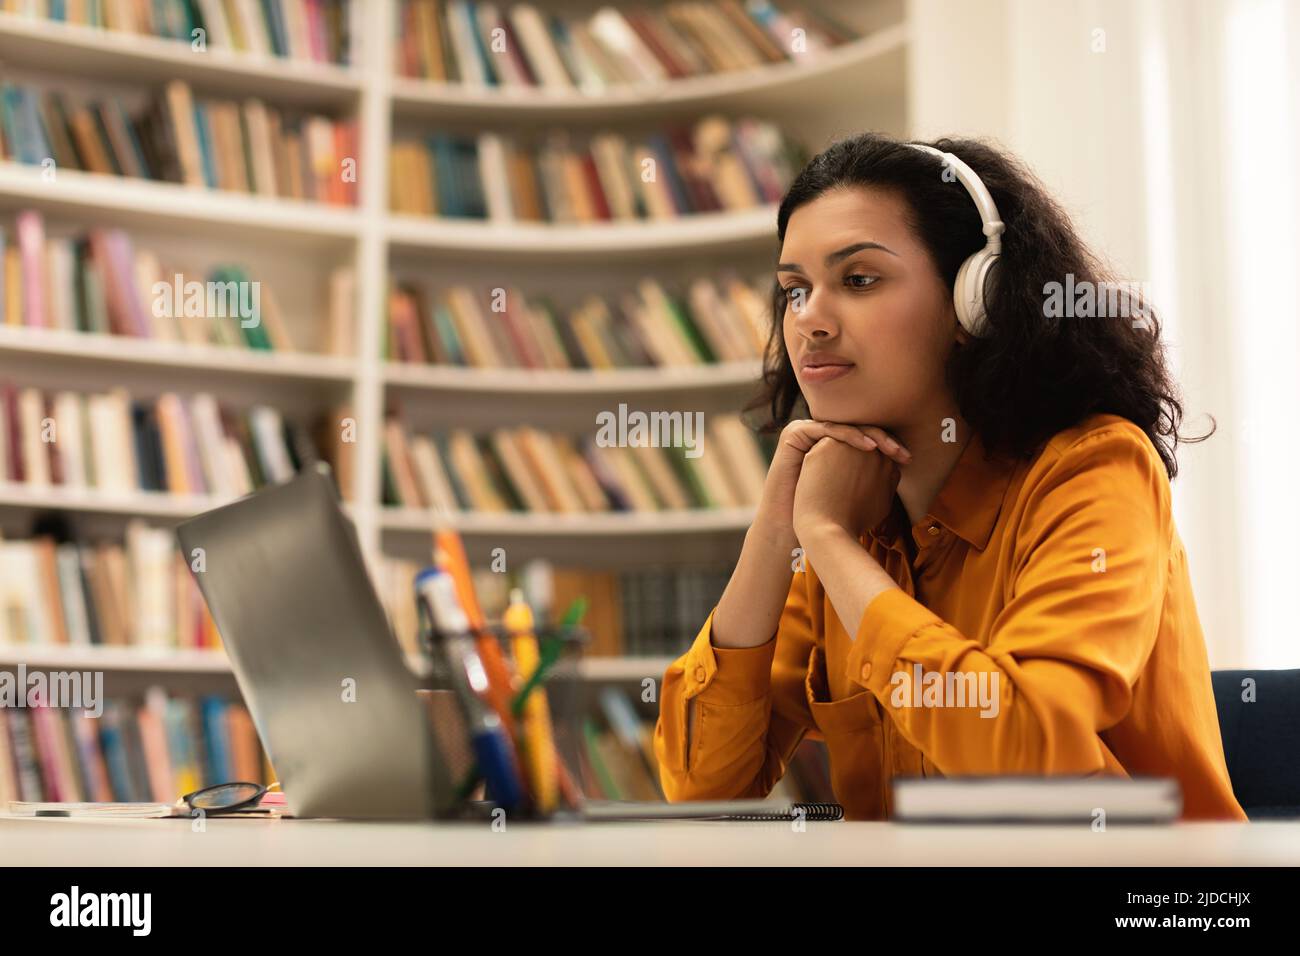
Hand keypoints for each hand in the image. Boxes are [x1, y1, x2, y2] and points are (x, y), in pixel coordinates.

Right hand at [753, 419, 909, 551]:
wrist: (804, 527)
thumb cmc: (833, 514)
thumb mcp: (858, 488)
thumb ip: (873, 474)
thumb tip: (903, 468)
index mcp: (833, 447)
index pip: (863, 437)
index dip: (887, 446)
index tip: (908, 459)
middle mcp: (820, 437)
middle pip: (856, 429)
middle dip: (884, 439)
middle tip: (903, 452)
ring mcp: (807, 433)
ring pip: (844, 427)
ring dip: (872, 435)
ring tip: (890, 448)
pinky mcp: (795, 433)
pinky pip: (828, 429)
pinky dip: (851, 436)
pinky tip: (870, 447)